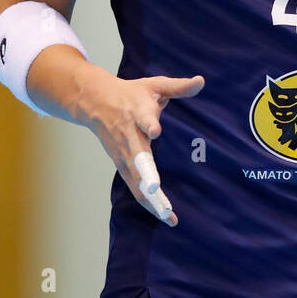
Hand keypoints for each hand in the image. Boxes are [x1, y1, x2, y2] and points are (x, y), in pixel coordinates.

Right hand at [84, 71, 204, 225]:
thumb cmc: (131, 94)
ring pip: (136, 180)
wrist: (95, 102)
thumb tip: (201, 81)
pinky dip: (148, 203)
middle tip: (156, 189)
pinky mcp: (122, 166)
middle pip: (138, 158)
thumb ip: (179, 87)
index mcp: (138, 114)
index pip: (144, 120)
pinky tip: (164, 216)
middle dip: (146, 174)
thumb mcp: (155, 85)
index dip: (150, 124)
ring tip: (169, 215)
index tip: (156, 130)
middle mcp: (129, 137)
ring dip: (151, 198)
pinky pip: (135, 188)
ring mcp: (124, 155)